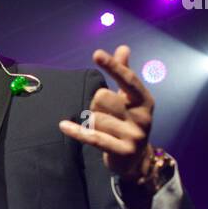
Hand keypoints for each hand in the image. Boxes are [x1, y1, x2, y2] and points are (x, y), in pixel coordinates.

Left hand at [57, 45, 155, 182]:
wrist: (138, 161)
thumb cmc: (128, 122)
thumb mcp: (129, 99)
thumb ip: (125, 73)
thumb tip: (123, 48)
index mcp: (144, 100)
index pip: (127, 79)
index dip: (112, 66)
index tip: (96, 53)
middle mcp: (142, 117)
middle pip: (103, 98)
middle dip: (95, 104)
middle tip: (103, 114)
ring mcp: (134, 135)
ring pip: (95, 118)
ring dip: (91, 122)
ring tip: (102, 129)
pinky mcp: (122, 151)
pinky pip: (93, 137)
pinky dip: (77, 131)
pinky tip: (64, 125)